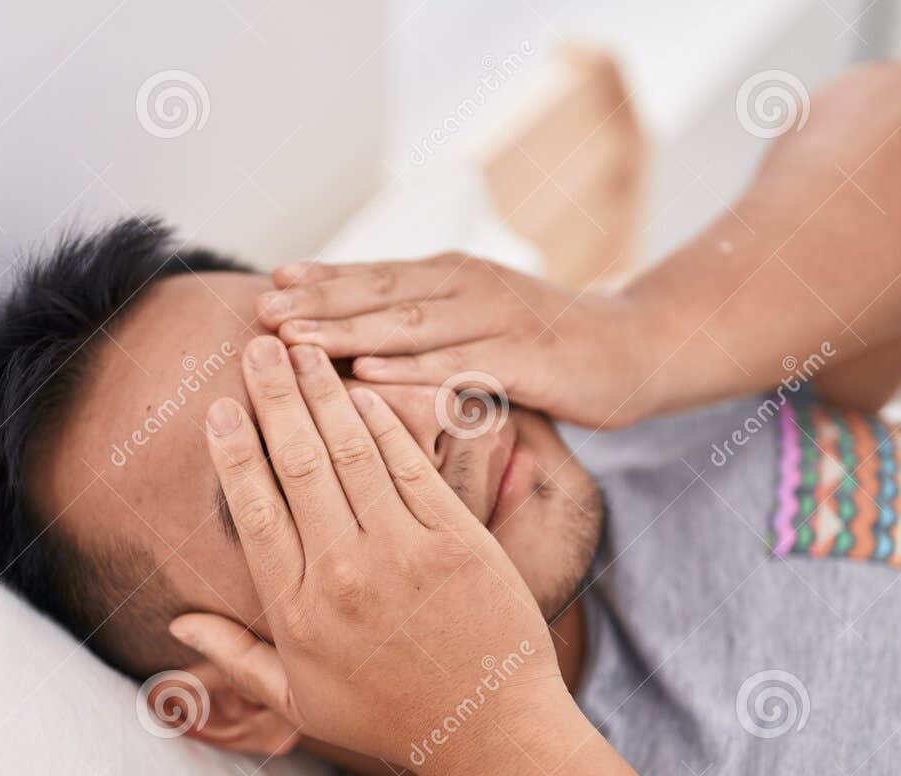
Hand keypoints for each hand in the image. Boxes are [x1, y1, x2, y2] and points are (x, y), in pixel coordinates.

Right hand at [169, 336, 568, 775]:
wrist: (489, 733)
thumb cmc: (389, 718)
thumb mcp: (299, 702)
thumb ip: (235, 656)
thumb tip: (177, 625)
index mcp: (298, 611)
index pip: (254, 511)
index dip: (233, 453)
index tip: (216, 407)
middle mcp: (344, 574)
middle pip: (298, 465)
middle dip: (272, 398)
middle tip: (256, 346)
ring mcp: (403, 552)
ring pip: (351, 452)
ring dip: (323, 393)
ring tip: (303, 347)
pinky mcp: (456, 539)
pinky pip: (411, 465)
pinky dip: (385, 422)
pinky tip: (364, 389)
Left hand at [256, 254, 655, 429]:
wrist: (638, 347)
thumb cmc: (548, 343)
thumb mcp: (481, 321)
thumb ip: (428, 323)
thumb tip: (356, 338)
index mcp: (454, 276)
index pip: (375, 274)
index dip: (321, 280)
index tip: (268, 286)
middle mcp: (470, 287)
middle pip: (380, 293)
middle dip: (318, 303)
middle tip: (263, 312)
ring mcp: (498, 320)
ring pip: (411, 325)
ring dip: (349, 331)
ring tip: (296, 341)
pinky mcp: (525, 360)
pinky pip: (459, 367)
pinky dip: (412, 371)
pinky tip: (371, 376)